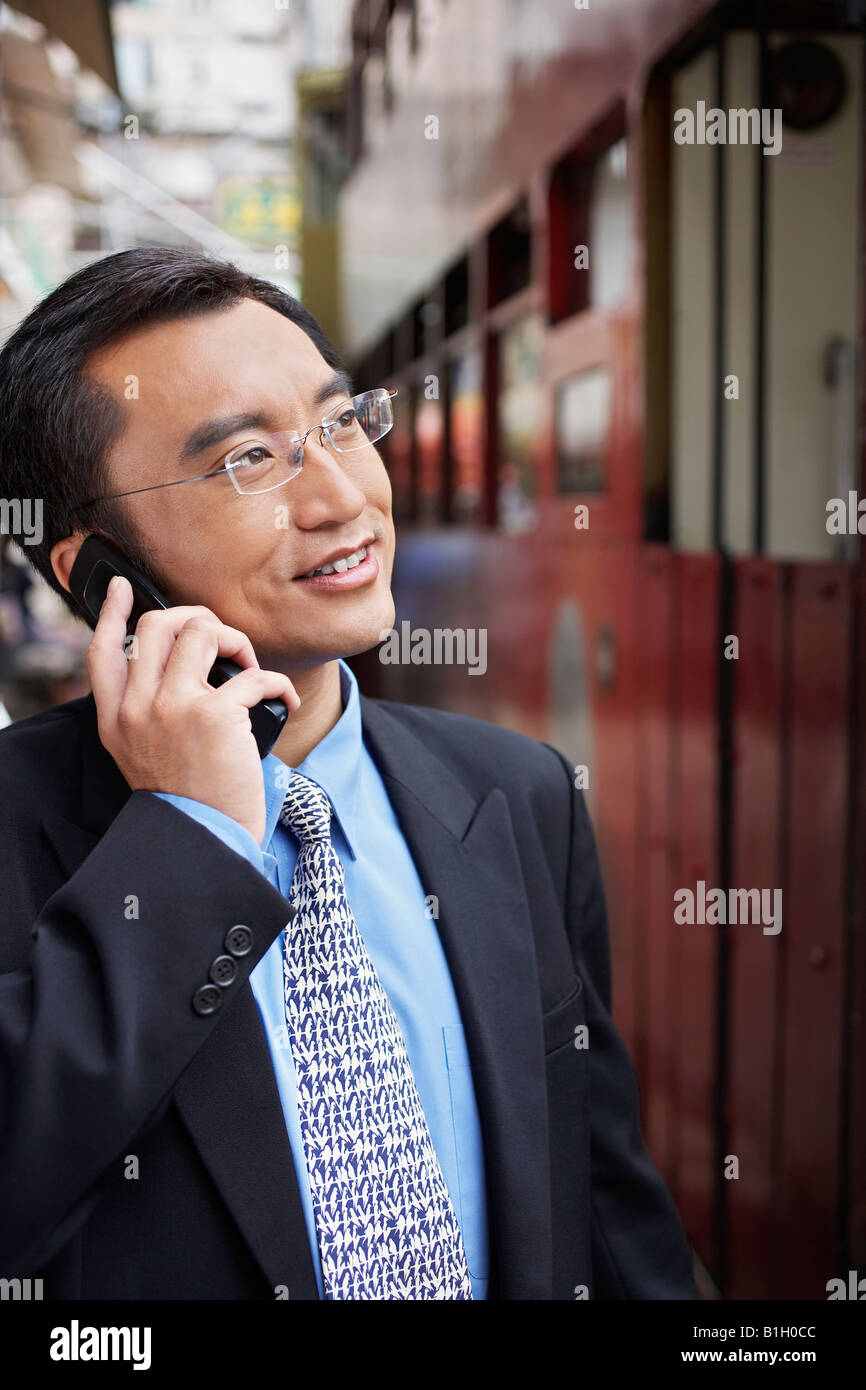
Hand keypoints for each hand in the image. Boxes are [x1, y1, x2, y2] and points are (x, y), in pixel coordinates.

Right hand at [86, 576, 299, 843]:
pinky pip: (255, 674)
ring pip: (202, 631)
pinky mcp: (215, 715)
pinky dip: (278, 683)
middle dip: (197, 619)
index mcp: (116, 718)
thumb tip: (180, 667)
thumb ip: (147, 713)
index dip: (110, 612)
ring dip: (236, 641)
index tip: (122, 588)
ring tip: (251, 670)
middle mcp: (138, 708)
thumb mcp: (143, 755)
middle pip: (157, 626)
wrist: (203, 840)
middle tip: (222, 640)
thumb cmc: (188, 800)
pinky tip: (285, 701)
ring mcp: (173, 707)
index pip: (102, 651)